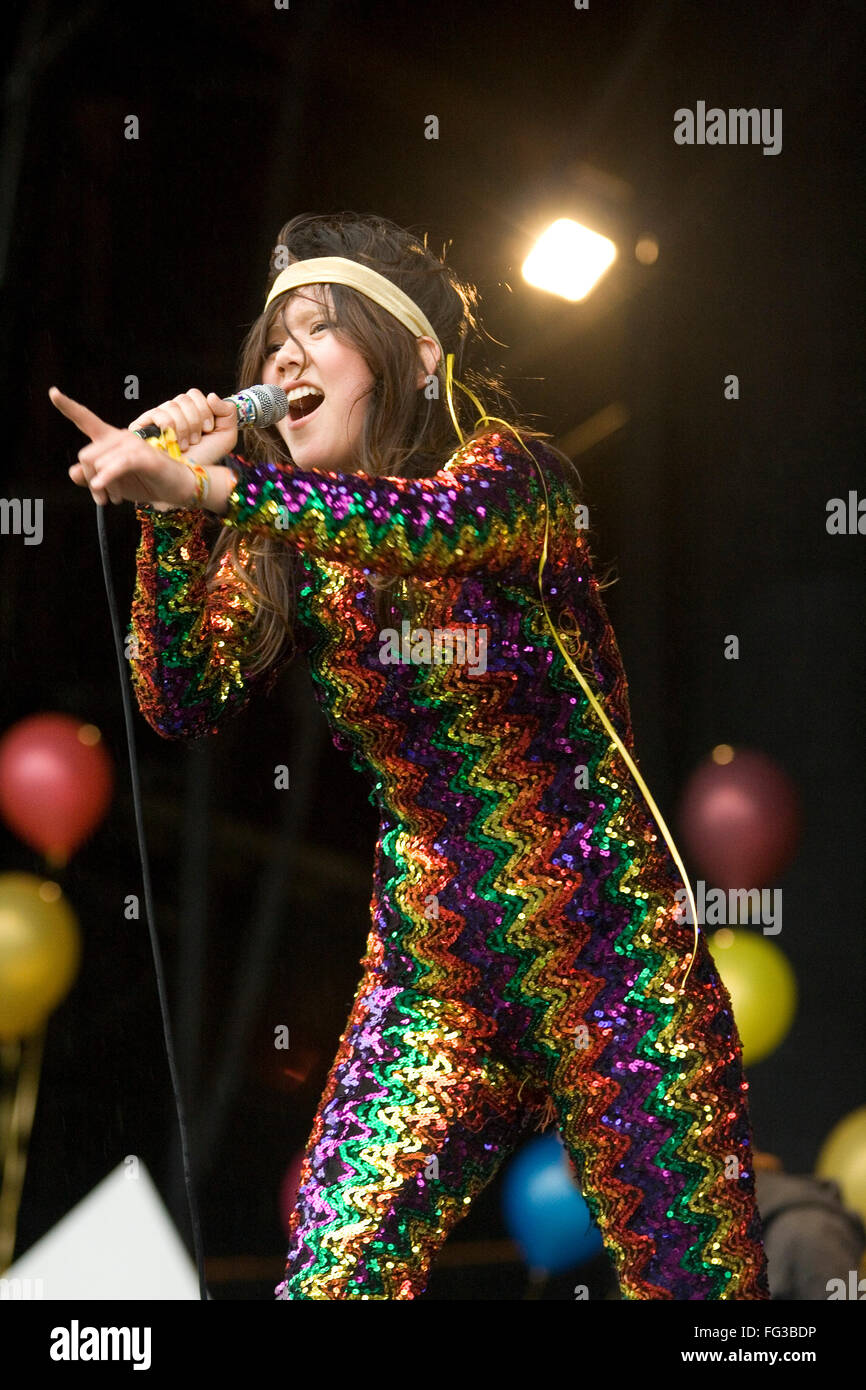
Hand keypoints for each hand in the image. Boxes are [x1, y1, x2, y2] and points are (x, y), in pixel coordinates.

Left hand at [49, 387, 230, 508]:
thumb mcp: (114, 484)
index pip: (86, 419)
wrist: (179, 488)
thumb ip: (92, 478)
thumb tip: (73, 472)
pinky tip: (102, 489)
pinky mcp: (144, 457)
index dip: (68, 406)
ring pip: (98, 462)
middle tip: (102, 498)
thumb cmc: (146, 482)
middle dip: (89, 479)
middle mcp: (120, 437)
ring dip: (101, 486)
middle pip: (86, 454)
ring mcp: (133, 445)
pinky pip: (117, 465)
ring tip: (113, 499)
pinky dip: (106, 478)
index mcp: (111, 439)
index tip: (53, 392)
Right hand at [127, 388, 237, 467]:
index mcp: (190, 411)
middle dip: (196, 421)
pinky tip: (174, 444)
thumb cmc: (204, 460)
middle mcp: (173, 411)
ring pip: (173, 406)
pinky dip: (172, 430)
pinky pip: (160, 414)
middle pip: (185, 398)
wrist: (185, 480)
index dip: (205, 410)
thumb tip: (212, 396)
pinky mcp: (143, 425)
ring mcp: (157, 417)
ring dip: (185, 429)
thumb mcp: (226, 436)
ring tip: (185, 445)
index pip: (195, 394)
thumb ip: (228, 412)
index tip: (208, 430)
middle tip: (196, 440)